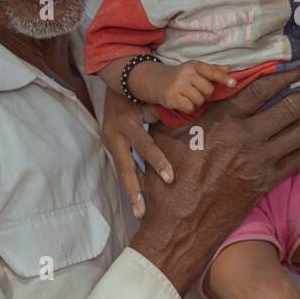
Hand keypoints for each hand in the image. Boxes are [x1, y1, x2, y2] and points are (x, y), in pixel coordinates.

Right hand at [101, 89, 168, 218]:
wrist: (116, 84)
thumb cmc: (139, 92)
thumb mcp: (150, 101)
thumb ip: (165, 114)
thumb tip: (189, 125)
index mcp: (125, 124)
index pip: (144, 145)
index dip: (157, 161)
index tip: (170, 178)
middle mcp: (113, 136)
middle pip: (125, 168)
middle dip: (135, 191)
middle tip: (143, 212)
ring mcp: (110, 144)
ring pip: (123, 172)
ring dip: (132, 193)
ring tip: (140, 214)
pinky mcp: (112, 148)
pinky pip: (124, 168)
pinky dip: (132, 183)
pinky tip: (139, 200)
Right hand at [131, 59, 299, 293]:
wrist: (179, 227)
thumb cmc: (166, 181)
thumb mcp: (165, 138)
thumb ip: (180, 112)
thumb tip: (182, 92)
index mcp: (222, 121)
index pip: (262, 89)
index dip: (288, 73)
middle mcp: (246, 139)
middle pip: (291, 108)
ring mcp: (259, 162)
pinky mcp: (266, 183)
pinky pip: (299, 159)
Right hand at [155, 61, 235, 113]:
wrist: (157, 81)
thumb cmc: (182, 77)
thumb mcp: (195, 69)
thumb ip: (213, 70)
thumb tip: (229, 68)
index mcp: (195, 66)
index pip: (212, 72)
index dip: (223, 78)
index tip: (233, 83)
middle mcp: (186, 74)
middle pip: (208, 90)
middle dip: (205, 94)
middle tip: (195, 91)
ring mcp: (178, 85)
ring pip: (200, 101)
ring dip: (196, 102)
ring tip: (187, 96)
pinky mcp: (172, 97)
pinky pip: (190, 108)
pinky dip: (189, 108)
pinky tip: (182, 102)